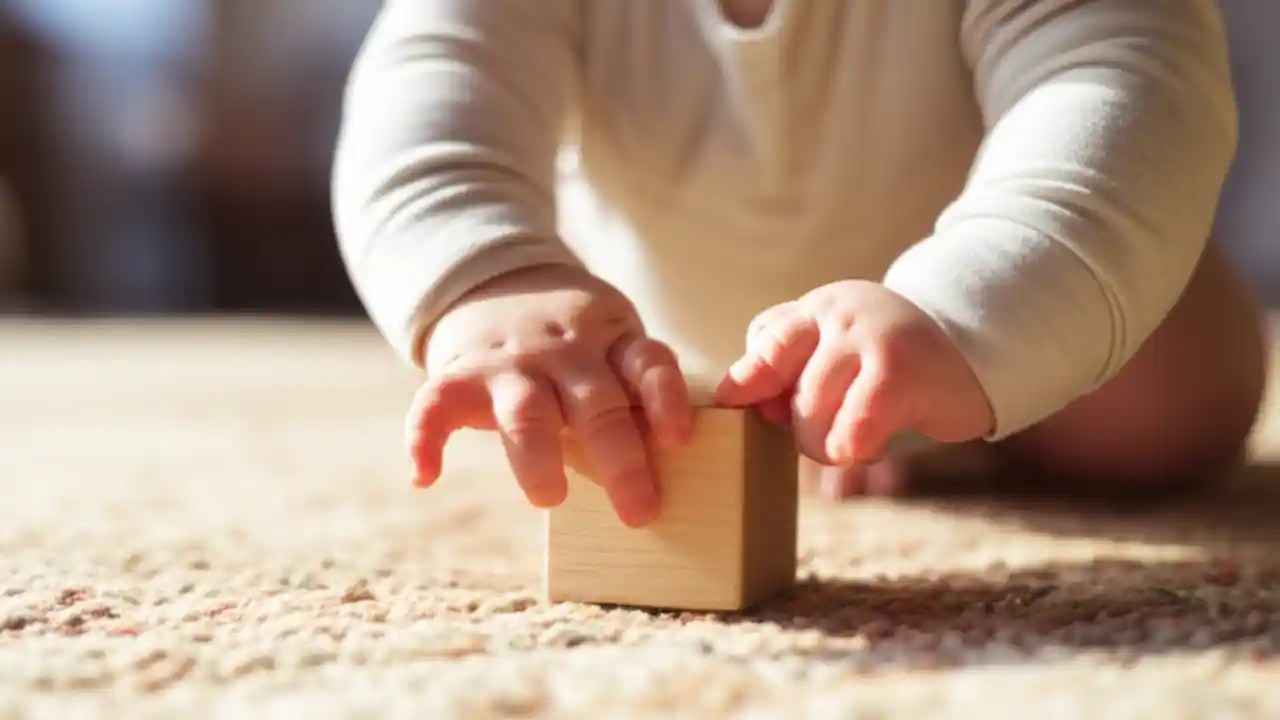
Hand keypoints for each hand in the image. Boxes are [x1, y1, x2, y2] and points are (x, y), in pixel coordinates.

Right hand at [406, 264, 693, 527]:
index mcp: (612, 343)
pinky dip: (424, 440)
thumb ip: (635, 397)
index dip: (665, 399)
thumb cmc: (575, 340)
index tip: (680, 438)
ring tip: (550, 498)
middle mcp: (565, 353)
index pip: (648, 365)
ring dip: (538, 458)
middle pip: (597, 405)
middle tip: (641, 512)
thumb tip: (683, 475)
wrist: (492, 282)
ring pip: (526, 414)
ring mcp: (510, 364)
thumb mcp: (613, 346)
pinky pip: (435, 406)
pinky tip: (425, 477)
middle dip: (620, 459)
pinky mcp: (458, 374)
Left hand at [715, 280, 993, 465]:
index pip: (765, 342)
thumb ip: (789, 363)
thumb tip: (737, 397)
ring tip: (866, 429)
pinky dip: (856, 449)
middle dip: (807, 429)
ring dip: (835, 445)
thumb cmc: (897, 361)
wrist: (984, 347)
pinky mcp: (899, 374)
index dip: (748, 380)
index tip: (738, 405)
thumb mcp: (840, 348)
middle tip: (842, 425)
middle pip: (789, 397)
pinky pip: (851, 432)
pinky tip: (872, 444)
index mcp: (819, 308)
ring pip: (812, 421)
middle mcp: (841, 315)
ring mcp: (870, 340)